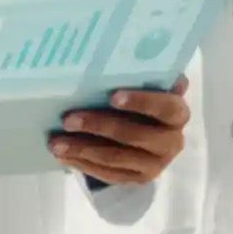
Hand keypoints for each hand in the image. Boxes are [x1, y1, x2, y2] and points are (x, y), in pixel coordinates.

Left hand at [48, 76, 190, 185]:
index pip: (164, 107)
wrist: (152, 133)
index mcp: (177, 113)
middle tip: (67, 119)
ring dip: (83, 149)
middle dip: (98, 126)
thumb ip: (143, 75)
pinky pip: (108, 174)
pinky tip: (63, 155)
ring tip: (55, 143)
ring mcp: (155, 165)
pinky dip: (84, 164)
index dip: (140, 101)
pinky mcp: (137, 180)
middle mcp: (171, 142)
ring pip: (116, 158)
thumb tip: (130, 54)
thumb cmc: (144, 100)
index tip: (112, 95)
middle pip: (134, 135)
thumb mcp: (146, 86)